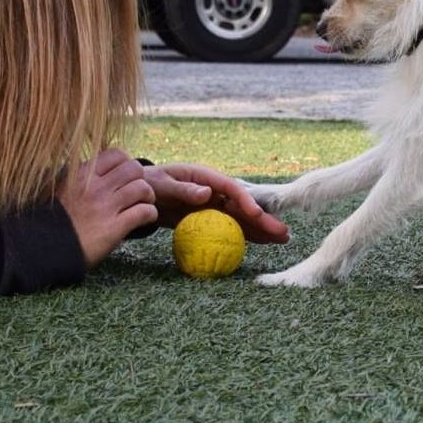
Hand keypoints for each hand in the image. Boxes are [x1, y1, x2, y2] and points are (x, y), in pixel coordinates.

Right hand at [57, 150, 157, 266]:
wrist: (41, 249)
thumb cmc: (47, 221)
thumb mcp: (55, 189)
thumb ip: (73, 177)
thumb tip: (89, 169)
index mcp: (80, 174)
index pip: (116, 154)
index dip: (126, 163)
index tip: (124, 176)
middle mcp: (95, 186)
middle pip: (134, 168)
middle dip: (140, 178)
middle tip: (137, 191)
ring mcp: (105, 207)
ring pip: (143, 188)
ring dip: (148, 197)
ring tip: (143, 204)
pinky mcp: (114, 228)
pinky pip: (144, 212)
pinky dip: (149, 215)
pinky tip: (144, 220)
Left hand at [143, 163, 289, 244]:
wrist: (138, 193)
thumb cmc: (148, 184)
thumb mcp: (161, 184)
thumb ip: (183, 189)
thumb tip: (207, 194)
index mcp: (205, 177)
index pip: (231, 188)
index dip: (247, 200)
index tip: (258, 215)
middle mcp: (214, 191)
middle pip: (243, 206)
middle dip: (264, 219)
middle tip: (284, 233)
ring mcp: (213, 207)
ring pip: (241, 220)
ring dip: (261, 230)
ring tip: (282, 240)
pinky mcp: (208, 220)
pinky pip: (229, 230)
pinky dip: (244, 237)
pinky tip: (261, 245)